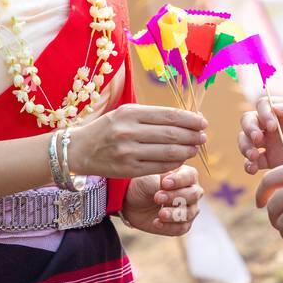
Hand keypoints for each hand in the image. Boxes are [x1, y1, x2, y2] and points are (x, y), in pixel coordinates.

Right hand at [67, 104, 205, 179]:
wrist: (78, 150)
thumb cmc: (107, 129)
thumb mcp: (125, 114)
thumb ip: (151, 116)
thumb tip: (185, 119)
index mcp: (130, 113)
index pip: (169, 115)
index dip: (190, 119)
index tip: (202, 122)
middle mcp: (129, 131)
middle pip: (172, 134)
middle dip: (192, 135)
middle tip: (203, 137)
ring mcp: (128, 152)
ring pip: (168, 152)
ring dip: (187, 150)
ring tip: (195, 148)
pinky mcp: (129, 169)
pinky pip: (159, 167)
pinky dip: (174, 163)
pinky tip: (181, 159)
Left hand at [120, 165, 202, 235]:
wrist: (132, 202)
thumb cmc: (143, 185)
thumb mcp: (149, 179)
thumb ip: (160, 181)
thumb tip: (167, 183)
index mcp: (186, 175)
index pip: (191, 176)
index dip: (179, 180)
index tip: (164, 183)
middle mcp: (191, 192)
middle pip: (193, 195)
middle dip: (176, 197)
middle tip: (158, 198)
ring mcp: (189, 209)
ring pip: (189, 213)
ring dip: (173, 214)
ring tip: (160, 214)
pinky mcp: (181, 225)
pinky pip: (181, 228)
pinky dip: (169, 226)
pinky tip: (156, 222)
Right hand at [237, 97, 282, 173]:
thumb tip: (274, 107)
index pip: (263, 106)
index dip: (262, 113)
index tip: (272, 125)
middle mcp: (273, 126)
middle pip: (248, 121)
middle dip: (249, 129)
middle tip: (258, 139)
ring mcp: (271, 145)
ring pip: (246, 141)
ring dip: (244, 146)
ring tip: (254, 155)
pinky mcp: (272, 162)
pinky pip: (253, 163)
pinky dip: (248, 165)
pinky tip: (253, 168)